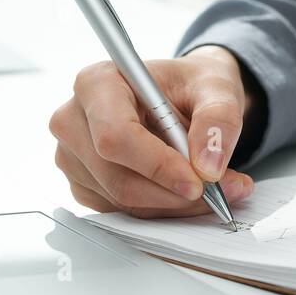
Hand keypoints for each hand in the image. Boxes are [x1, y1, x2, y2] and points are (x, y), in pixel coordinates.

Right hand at [49, 45, 255, 217]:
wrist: (183, 95)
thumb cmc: (190, 84)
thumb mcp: (216, 86)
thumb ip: (218, 118)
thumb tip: (208, 165)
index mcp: (97, 83)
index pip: (115, 135)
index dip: (157, 165)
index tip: (198, 181)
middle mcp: (74, 120)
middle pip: (117, 176)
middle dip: (173, 192)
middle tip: (221, 191)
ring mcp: (74, 156)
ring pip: (122, 200)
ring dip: (174, 204)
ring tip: (217, 188)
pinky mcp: (84, 184)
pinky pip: (123, 211)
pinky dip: (163, 209)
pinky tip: (187, 190)